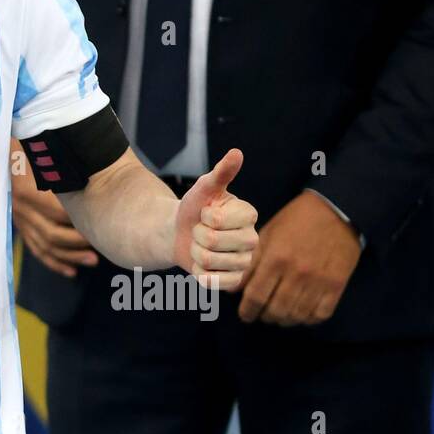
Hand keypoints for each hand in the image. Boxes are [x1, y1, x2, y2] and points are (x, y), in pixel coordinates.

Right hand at [11, 149, 97, 276]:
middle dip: (78, 244)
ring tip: (93, 261)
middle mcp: (21, 208)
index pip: (58, 213)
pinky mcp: (19, 226)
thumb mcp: (46, 154)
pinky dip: (54, 262)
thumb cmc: (32, 148)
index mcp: (27, 190)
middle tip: (101, 247)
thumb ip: (65, 168)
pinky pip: (36, 250)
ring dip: (69, 256)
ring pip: (45, 246)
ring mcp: (18, 219)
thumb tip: (100, 180)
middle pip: (52, 234)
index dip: (80, 221)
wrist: (2, 148)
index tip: (102, 224)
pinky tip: (71, 271)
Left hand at [172, 148, 257, 290]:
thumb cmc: (195, 207)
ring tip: (202, 245)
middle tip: (201, 231)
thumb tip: (237, 152)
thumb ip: (221, 172)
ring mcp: (245, 262)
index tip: (207, 213)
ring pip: (209, 261)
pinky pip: (212, 282)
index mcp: (250, 214)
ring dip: (196, 253)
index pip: (218, 220)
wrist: (181, 233)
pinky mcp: (234, 281)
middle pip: (213, 242)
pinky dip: (198, 272)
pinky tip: (203, 264)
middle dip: (197, 235)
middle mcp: (253, 239)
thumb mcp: (204, 187)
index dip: (204, 216)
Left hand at [238, 191, 360, 325]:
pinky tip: (300, 313)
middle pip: (275, 310)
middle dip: (264, 316)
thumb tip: (235, 288)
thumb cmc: (296, 220)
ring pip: (297, 316)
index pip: (255, 296)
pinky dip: (307, 319)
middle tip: (261, 314)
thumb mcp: (267, 235)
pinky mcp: (337, 286)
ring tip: (279, 315)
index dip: (247, 311)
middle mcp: (296, 274)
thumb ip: (251, 262)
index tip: (245, 315)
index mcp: (276, 258)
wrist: (335, 210)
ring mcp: (318, 282)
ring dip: (284, 320)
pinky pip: (320, 315)